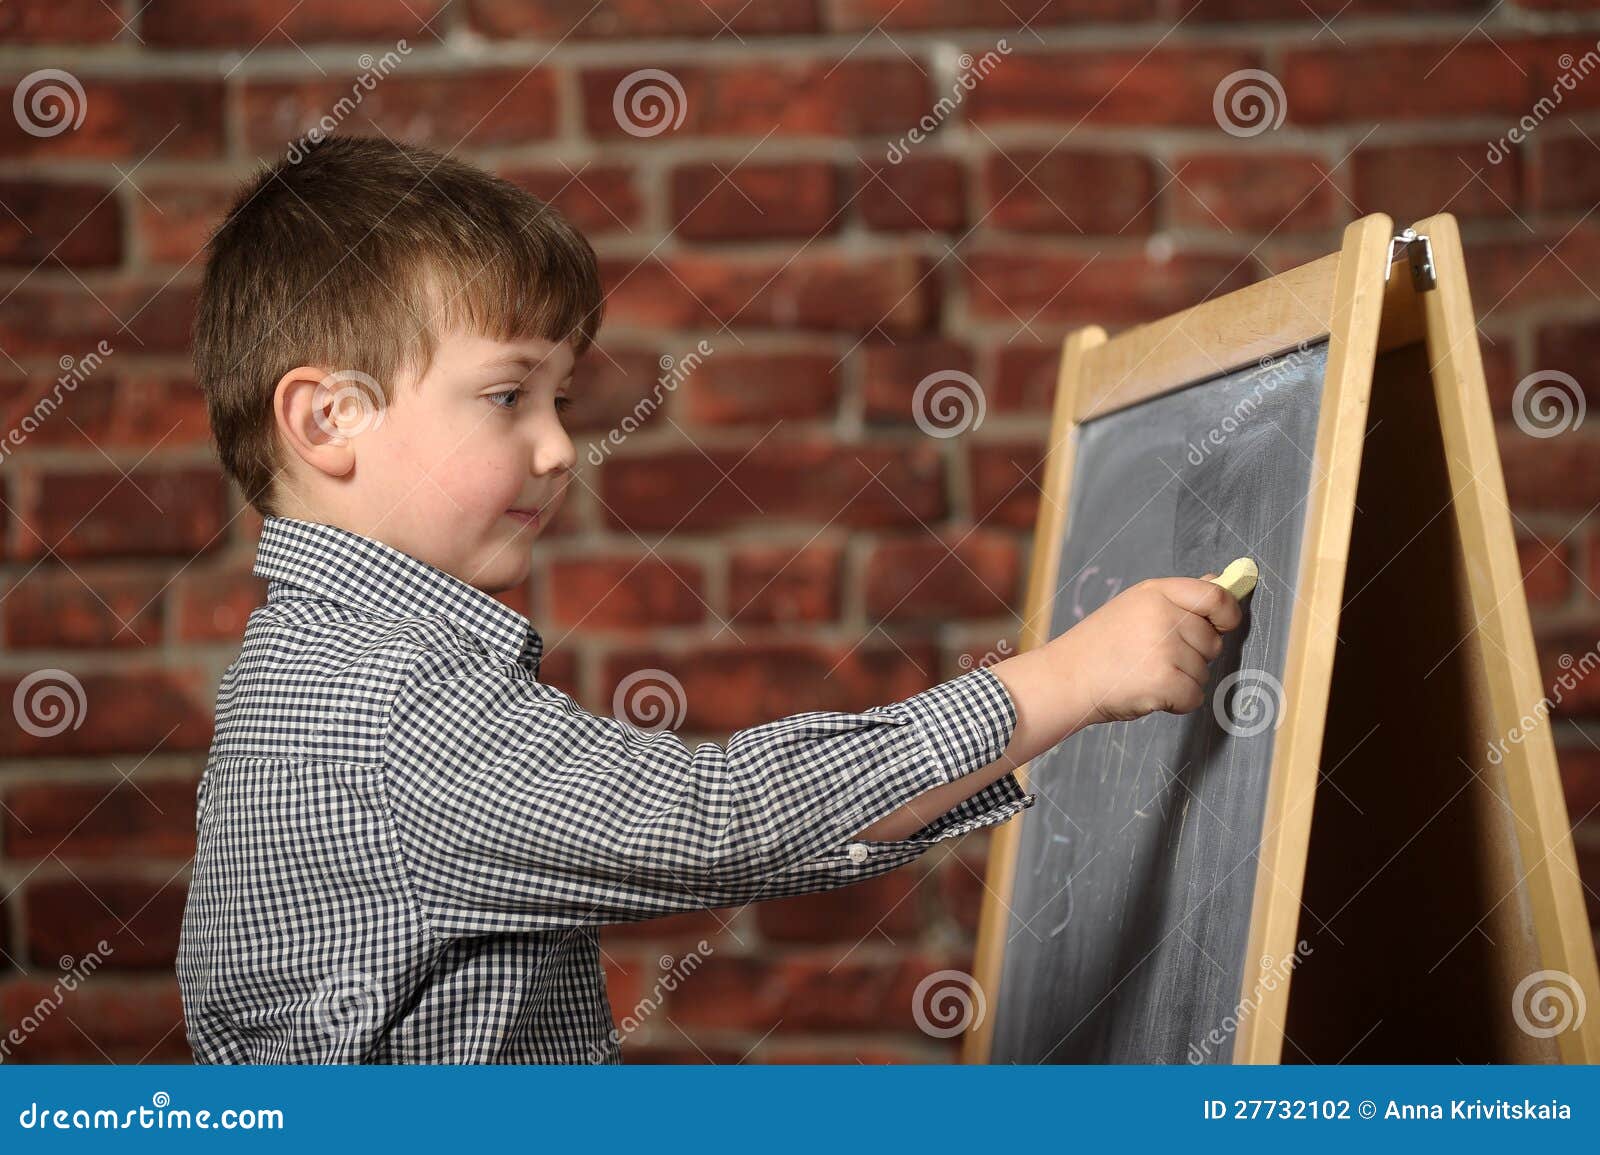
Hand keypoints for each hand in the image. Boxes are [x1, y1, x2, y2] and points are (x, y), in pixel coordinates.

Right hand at [1046, 576, 1243, 726]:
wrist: (1064, 678)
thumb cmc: (1100, 646)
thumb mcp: (1136, 606)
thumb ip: (1179, 597)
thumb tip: (1221, 582)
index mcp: (1156, 592)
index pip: (1215, 596)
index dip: (1228, 613)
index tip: (1224, 625)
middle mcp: (1162, 615)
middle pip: (1212, 641)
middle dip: (1193, 656)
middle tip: (1153, 657)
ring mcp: (1164, 647)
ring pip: (1204, 672)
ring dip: (1181, 680)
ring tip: (1143, 673)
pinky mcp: (1164, 680)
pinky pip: (1194, 696)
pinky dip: (1176, 703)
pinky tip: (1148, 693)